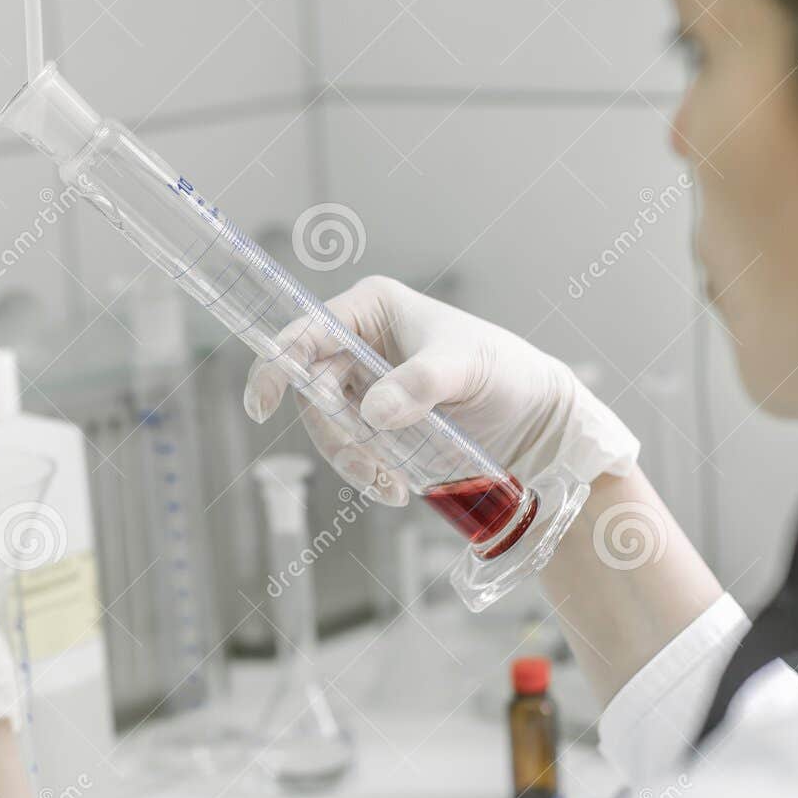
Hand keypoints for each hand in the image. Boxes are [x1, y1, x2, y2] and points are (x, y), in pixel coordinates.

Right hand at [243, 275, 637, 503]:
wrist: (536, 418)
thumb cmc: (507, 371)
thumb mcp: (468, 369)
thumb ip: (420, 383)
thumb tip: (372, 412)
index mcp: (371, 309)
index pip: (307, 332)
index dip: (276, 364)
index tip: (261, 404)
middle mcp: (358, 342)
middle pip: (312, 390)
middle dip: (334, 434)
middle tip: (370, 467)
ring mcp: (364, 383)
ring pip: (328, 425)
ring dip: (351, 460)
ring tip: (389, 486)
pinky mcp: (374, 422)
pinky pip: (350, 448)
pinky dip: (365, 472)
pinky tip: (394, 488)